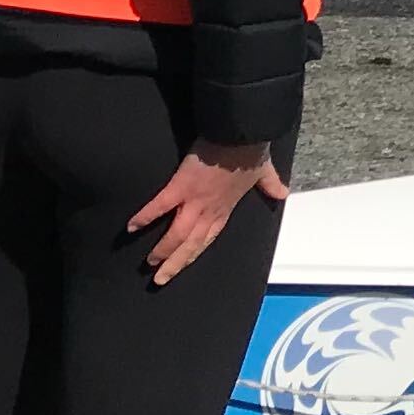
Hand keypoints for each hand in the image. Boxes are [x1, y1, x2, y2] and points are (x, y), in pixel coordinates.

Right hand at [129, 138, 289, 285]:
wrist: (242, 135)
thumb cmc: (251, 151)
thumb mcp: (263, 172)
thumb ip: (270, 184)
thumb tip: (282, 193)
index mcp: (225, 208)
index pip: (208, 238)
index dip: (194, 253)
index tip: (182, 266)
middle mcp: (210, 210)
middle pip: (192, 244)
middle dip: (175, 263)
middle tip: (159, 279)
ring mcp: (195, 200)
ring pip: (178, 234)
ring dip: (163, 249)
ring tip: (149, 262)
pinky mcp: (181, 186)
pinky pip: (160, 206)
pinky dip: (145, 217)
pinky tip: (131, 227)